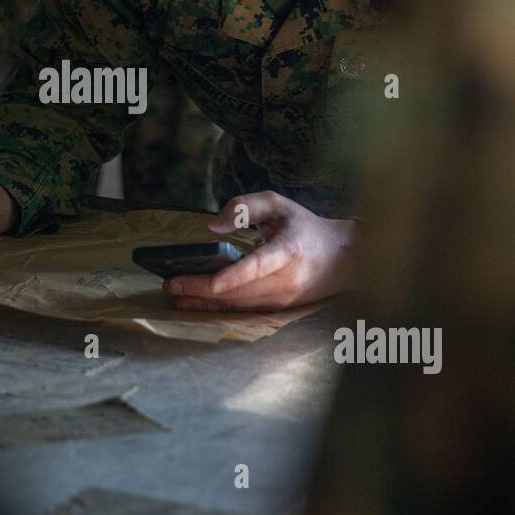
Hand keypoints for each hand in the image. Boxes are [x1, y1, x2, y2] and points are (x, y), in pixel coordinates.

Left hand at [166, 192, 357, 311]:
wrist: (344, 259)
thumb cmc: (306, 228)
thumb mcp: (280, 204)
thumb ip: (246, 205)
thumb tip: (213, 225)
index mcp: (289, 251)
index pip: (259, 266)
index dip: (235, 276)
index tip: (211, 282)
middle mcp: (286, 280)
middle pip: (239, 291)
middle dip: (201, 290)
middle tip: (170, 284)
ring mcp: (283, 299)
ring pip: (238, 305)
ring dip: (205, 302)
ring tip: (176, 295)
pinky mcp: (279, 309)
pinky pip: (244, 310)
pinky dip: (218, 307)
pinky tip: (197, 303)